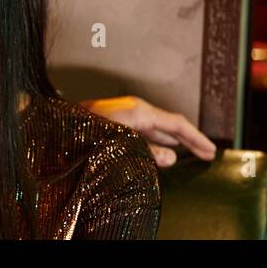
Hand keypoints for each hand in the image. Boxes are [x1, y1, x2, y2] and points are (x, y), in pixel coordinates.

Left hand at [80, 96, 216, 166]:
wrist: (55, 125)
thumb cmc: (85, 131)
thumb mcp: (121, 143)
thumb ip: (147, 151)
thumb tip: (171, 157)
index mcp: (139, 111)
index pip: (176, 123)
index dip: (196, 138)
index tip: (210, 150)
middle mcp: (134, 109)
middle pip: (170, 124)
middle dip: (189, 140)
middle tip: (206, 154)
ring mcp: (125, 114)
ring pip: (157, 128)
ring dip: (174, 140)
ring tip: (191, 152)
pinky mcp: (116, 121)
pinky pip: (144, 130)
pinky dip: (157, 140)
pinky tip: (162, 150)